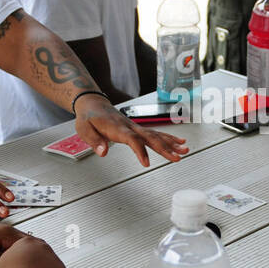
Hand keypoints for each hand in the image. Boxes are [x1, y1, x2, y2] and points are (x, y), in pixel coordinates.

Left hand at [72, 94, 188, 166]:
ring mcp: (136, 127)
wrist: (93, 104)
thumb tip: (103, 152)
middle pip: (150, 138)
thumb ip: (94, 141)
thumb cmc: (89, 117)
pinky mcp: (138, 128)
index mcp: (117, 128)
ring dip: (171, 143)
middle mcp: (130, 127)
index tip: (146, 163)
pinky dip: (168, 138)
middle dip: (165, 148)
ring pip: (156, 135)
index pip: (132, 140)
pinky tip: (179, 142)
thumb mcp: (84, 129)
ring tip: (185, 150)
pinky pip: (155, 133)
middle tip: (178, 156)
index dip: (140, 151)